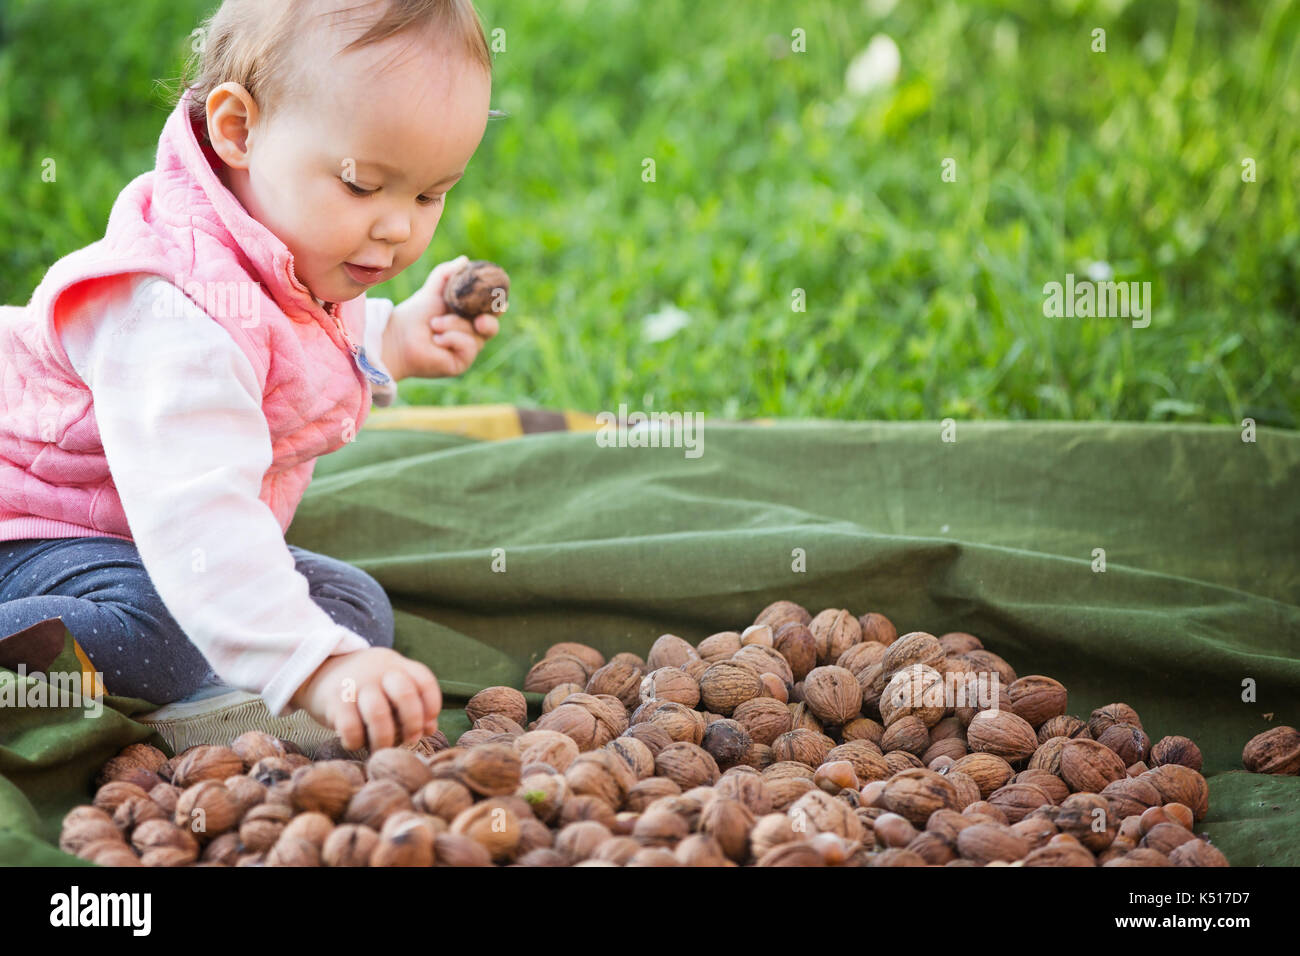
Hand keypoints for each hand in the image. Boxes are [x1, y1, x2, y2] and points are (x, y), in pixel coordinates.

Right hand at [288, 647, 441, 750]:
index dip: (432, 705)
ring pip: (378, 714)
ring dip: (385, 739)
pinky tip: (356, 742)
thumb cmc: (364, 685)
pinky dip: (356, 741)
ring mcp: (356, 684)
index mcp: (397, 665)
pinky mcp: (334, 700)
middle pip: (405, 694)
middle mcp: (379, 671)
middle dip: (412, 723)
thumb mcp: (389, 684)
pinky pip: (350, 727)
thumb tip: (431, 728)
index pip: (424, 681)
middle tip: (410, 739)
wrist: (318, 670)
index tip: (427, 724)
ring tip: (383, 747)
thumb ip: (412, 702)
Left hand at [383, 255, 502, 379]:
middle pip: (492, 326)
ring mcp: (468, 349)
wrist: (399, 335)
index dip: (499, 305)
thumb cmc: (416, 313)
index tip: (501, 300)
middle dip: (488, 321)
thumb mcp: (433, 290)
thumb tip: (464, 260)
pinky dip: (452, 338)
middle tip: (479, 319)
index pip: (491, 310)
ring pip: (476, 335)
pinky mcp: (461, 362)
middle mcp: (472, 333)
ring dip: (454, 325)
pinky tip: (437, 339)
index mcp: (469, 314)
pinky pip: (468, 347)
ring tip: (434, 324)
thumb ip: (446, 273)